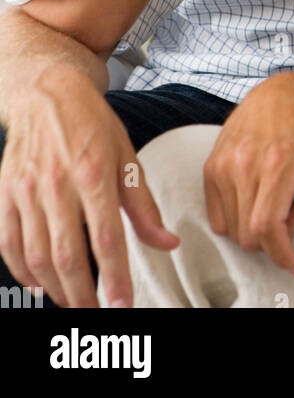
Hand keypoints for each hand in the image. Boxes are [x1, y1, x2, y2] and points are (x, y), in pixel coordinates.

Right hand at [0, 64, 177, 307]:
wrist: (46, 90)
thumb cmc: (90, 122)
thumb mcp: (127, 155)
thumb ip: (144, 205)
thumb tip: (166, 242)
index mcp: (94, 172)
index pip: (106, 236)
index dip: (115, 276)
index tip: (123, 304)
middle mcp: (58, 182)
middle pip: (67, 254)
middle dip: (84, 294)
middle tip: (98, 313)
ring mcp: (27, 189)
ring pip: (37, 255)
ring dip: (56, 288)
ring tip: (75, 303)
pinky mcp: (6, 193)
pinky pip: (9, 243)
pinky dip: (22, 271)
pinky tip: (39, 285)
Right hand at [203, 72, 293, 273]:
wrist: (284, 91)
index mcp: (278, 163)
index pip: (267, 226)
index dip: (281, 253)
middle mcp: (245, 163)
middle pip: (248, 234)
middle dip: (273, 240)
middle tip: (292, 213)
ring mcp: (224, 163)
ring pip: (231, 228)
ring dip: (255, 230)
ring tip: (276, 201)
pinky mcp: (211, 164)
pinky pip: (216, 216)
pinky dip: (235, 220)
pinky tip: (256, 198)